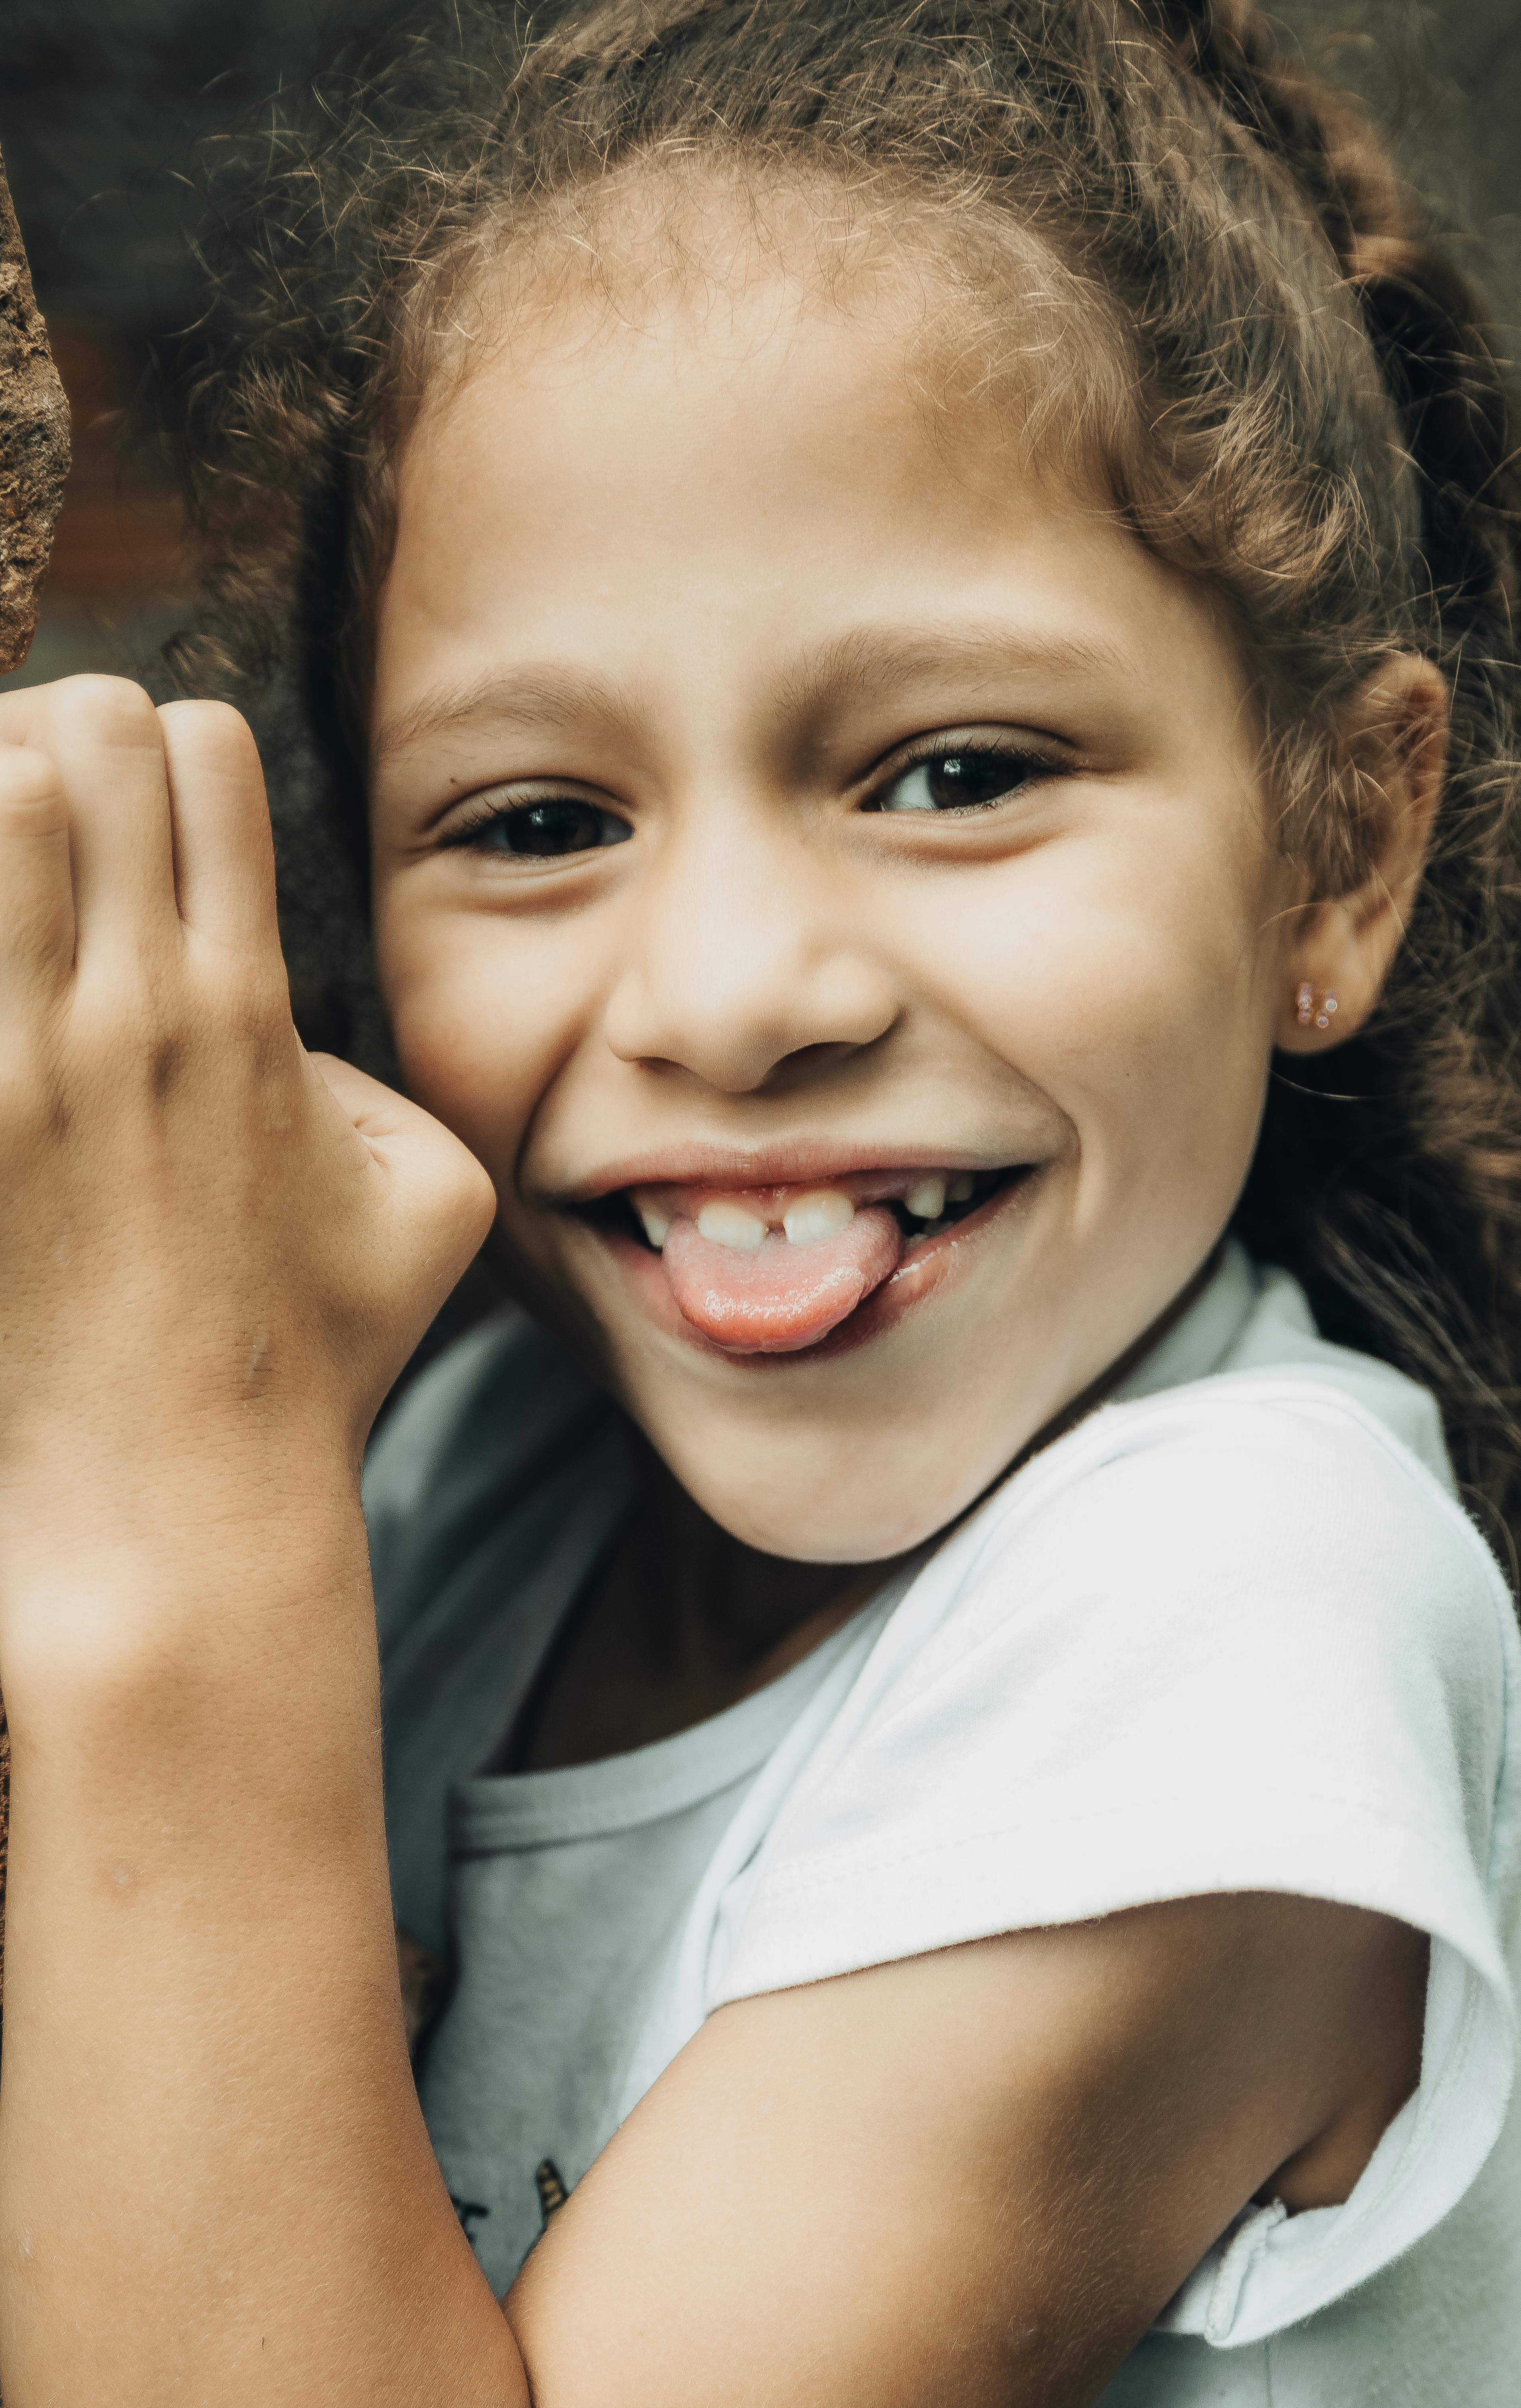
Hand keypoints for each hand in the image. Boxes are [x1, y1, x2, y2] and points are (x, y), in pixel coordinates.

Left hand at [0, 676, 492, 1584]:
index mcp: (251, 1009)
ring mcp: (18, 1064)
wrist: (174, 1509)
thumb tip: (304, 1046)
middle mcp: (134, 1007)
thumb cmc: (307, 1368)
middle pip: (81, 731)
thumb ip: (386, 1093)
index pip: (202, 750)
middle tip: (42, 817)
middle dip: (60, 738)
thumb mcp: (426, 1216)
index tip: (141, 820)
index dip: (167, 753)